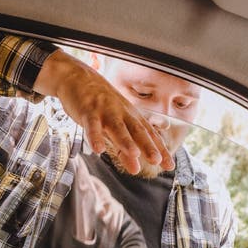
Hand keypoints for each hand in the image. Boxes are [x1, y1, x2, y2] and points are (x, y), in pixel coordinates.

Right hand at [33, 50, 173, 174]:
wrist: (77, 77)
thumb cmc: (99, 104)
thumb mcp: (114, 127)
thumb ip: (124, 149)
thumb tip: (136, 169)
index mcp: (130, 117)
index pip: (149, 135)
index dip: (160, 150)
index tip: (170, 166)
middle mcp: (121, 114)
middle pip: (137, 131)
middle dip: (148, 146)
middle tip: (157, 161)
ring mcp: (105, 112)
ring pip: (117, 127)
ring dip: (126, 141)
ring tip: (134, 155)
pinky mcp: (88, 111)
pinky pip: (91, 126)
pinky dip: (94, 137)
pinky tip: (98, 150)